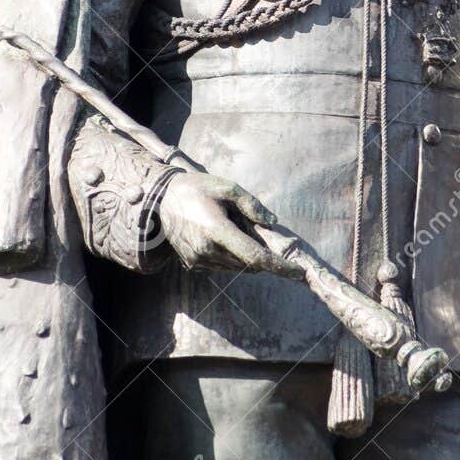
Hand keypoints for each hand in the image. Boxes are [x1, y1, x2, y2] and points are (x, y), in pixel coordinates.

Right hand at [156, 172, 287, 273]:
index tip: (298, 272)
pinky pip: (223, 266)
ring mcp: (199, 260)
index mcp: (217, 230)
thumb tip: (272, 222)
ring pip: (237, 267)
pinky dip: (232, 256)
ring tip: (232, 228)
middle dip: (261, 253)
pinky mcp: (194, 264)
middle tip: (255, 230)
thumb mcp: (226, 187)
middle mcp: (207, 250)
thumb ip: (251, 204)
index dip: (279, 266)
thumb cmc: (196, 189)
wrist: (160, 200)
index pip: (255, 257)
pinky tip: (221, 235)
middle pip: (249, 264)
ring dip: (245, 255)